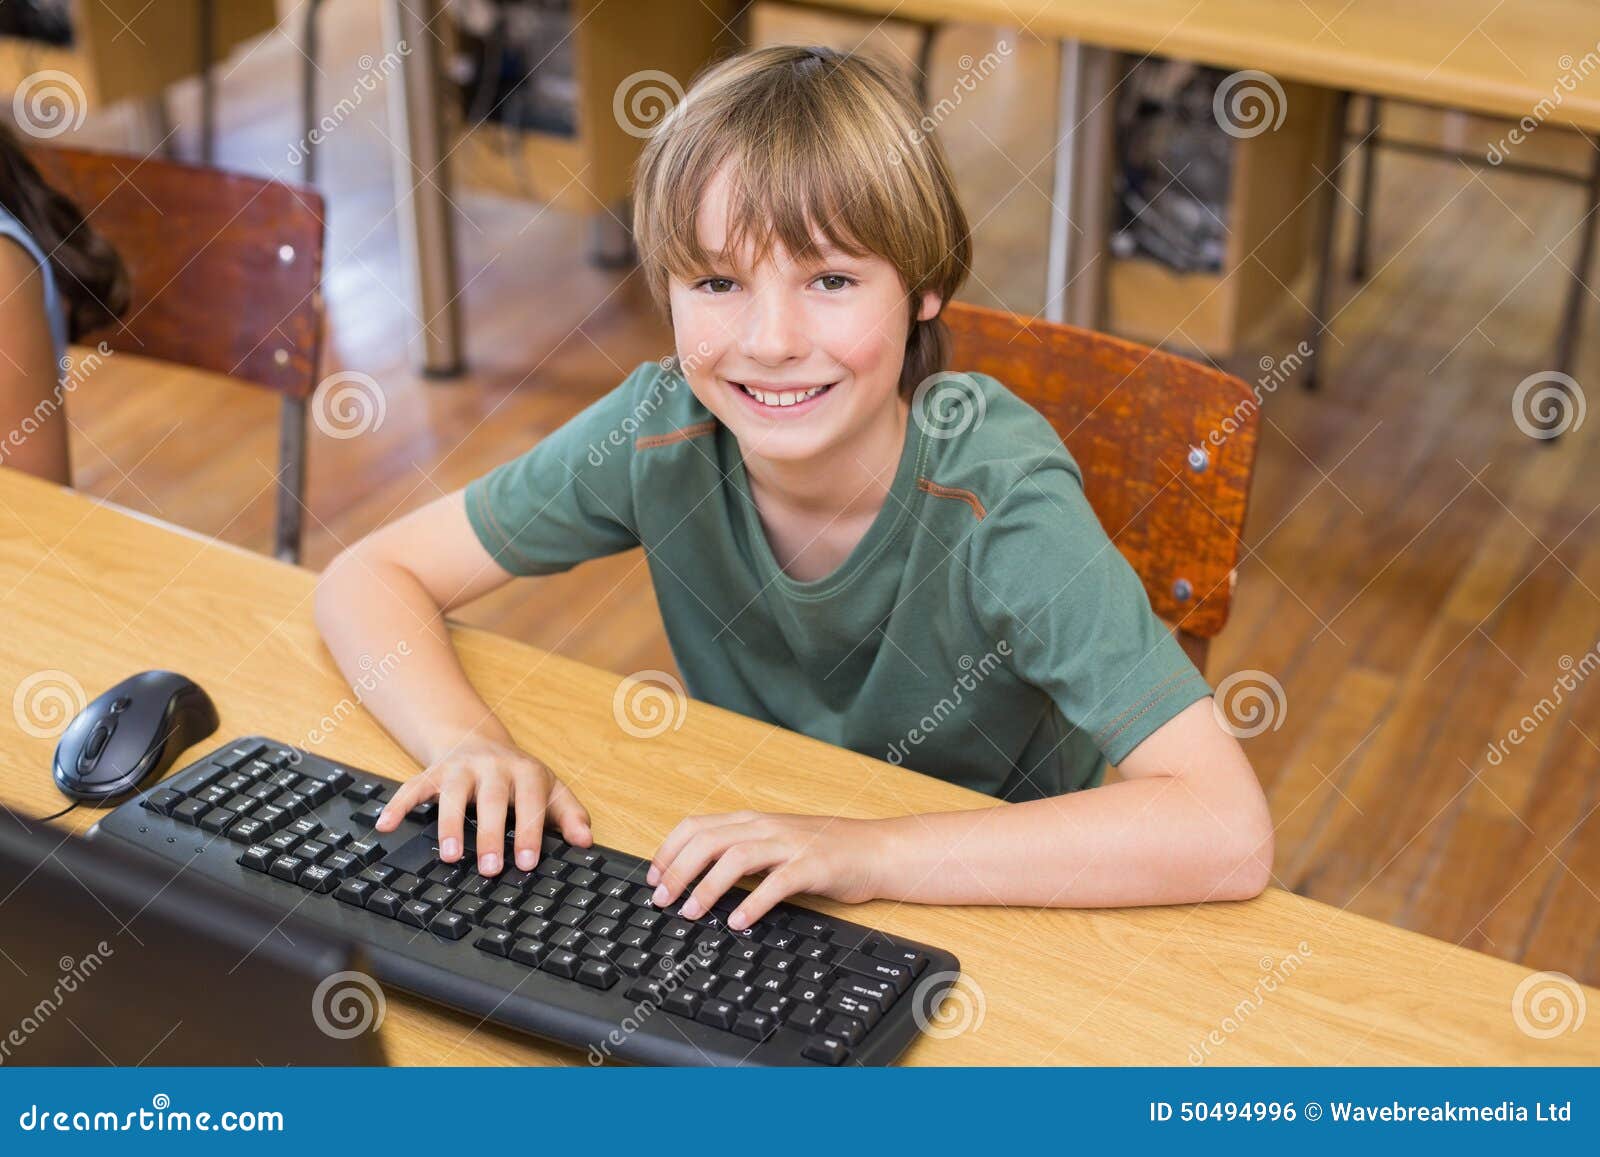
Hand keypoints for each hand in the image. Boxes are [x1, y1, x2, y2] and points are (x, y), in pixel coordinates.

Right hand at [374, 732, 590, 875]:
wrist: (478, 740)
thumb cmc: (518, 778)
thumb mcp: (550, 790)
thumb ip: (569, 815)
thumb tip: (586, 842)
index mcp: (526, 772)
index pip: (532, 801)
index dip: (530, 831)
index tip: (527, 863)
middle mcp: (493, 767)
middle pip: (492, 799)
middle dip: (491, 834)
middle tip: (490, 869)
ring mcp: (461, 768)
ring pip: (453, 794)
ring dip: (449, 824)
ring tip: (449, 856)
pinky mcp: (433, 772)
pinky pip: (413, 787)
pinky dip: (398, 805)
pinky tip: (386, 826)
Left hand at [645, 810, 882, 930]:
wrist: (876, 850)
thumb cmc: (825, 851)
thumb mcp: (775, 845)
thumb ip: (741, 854)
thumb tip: (696, 879)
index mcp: (752, 821)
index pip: (696, 826)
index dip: (668, 851)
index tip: (651, 879)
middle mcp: (766, 827)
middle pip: (708, 840)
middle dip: (677, 870)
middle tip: (661, 901)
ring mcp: (790, 844)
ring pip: (736, 856)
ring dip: (707, 887)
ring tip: (691, 913)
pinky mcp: (813, 865)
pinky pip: (777, 883)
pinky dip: (753, 903)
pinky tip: (738, 922)